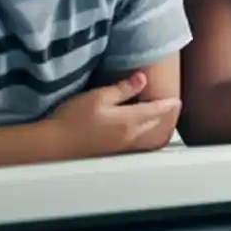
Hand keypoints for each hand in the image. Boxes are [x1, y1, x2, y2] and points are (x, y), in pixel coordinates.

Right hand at [48, 71, 181, 157]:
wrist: (54, 144)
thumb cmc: (72, 118)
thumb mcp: (98, 97)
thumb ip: (122, 89)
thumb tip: (142, 79)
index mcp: (129, 121)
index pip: (155, 111)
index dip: (168, 104)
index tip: (177, 99)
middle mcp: (130, 136)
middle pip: (157, 126)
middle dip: (168, 116)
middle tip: (174, 107)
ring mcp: (122, 147)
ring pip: (150, 138)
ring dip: (161, 129)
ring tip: (165, 120)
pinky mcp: (114, 152)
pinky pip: (140, 144)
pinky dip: (149, 137)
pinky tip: (145, 132)